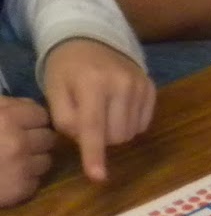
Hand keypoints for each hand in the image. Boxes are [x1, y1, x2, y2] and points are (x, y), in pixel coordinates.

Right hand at [0, 96, 53, 207]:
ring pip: (46, 161)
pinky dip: (27, 178)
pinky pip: (37, 181)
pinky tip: (10, 175)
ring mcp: (23, 168)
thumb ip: (4, 105)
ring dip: (34, 160)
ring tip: (15, 159)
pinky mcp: (22, 189)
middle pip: (48, 138)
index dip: (32, 119)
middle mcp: (19, 142)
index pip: (41, 115)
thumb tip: (29, 107)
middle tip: (20, 143)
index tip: (24, 124)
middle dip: (36, 139)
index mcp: (6, 118)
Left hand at [40, 39, 155, 182]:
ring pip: (131, 134)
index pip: (93, 126)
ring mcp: (140, 86)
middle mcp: (121, 84)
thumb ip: (65, 117)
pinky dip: (129, 124)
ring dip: (115, 132)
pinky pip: (143, 125)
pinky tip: (119, 108)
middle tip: (89, 119)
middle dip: (101, 138)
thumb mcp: (54, 88)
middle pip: (115, 136)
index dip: (94, 154)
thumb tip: (84, 140)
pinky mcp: (151, 89)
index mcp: (92, 83)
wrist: (91, 38)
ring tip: (104, 112)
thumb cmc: (68, 68)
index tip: (97, 177)